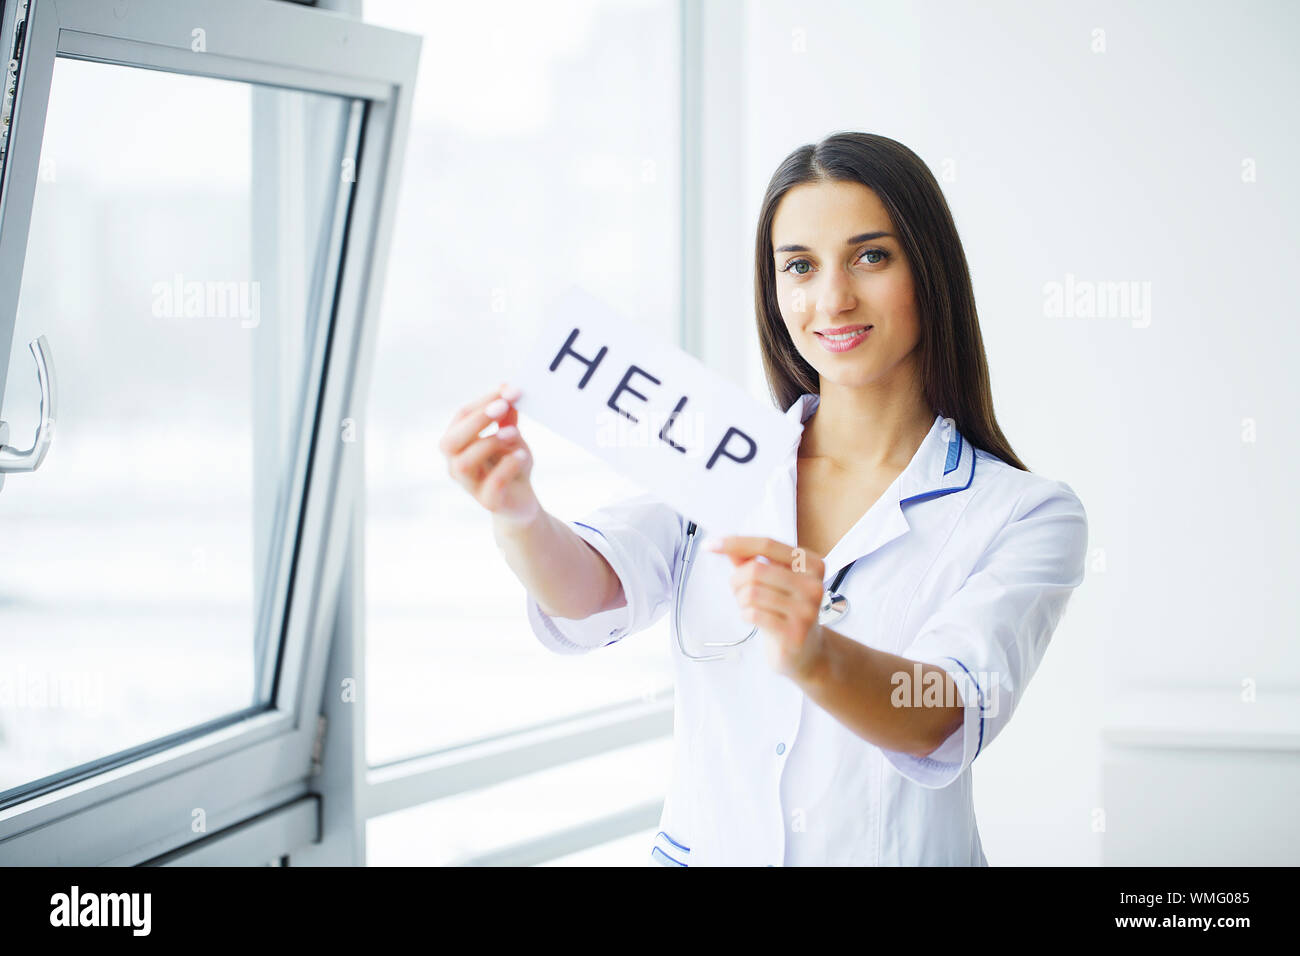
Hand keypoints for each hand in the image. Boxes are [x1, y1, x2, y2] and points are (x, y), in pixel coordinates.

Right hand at [438, 382, 539, 529]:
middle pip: (449, 442)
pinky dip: (508, 465)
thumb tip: (508, 387)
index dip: (484, 401)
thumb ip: (507, 415)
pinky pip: (492, 483)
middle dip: (476, 421)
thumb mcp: (511, 435)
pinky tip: (522, 455)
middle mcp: (455, 466)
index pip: (461, 417)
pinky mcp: (488, 502)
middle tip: (502, 406)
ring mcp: (470, 486)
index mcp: (458, 444)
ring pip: (463, 464)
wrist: (522, 502)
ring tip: (514, 434)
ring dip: (489, 442)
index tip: (510, 390)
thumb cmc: (511, 464)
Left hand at [706, 535, 827, 679]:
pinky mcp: (794, 633)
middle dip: (736, 580)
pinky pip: (753, 614)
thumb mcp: (773, 581)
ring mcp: (806, 610)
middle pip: (755, 569)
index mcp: (811, 564)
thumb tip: (726, 546)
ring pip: (751, 592)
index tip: (710, 545)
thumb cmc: (786, 612)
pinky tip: (754, 619)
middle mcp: (813, 584)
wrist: (807, 653)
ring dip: (740, 600)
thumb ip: (751, 561)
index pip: (767, 544)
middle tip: (739, 592)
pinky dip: (745, 614)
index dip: (736, 543)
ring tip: (750, 607)